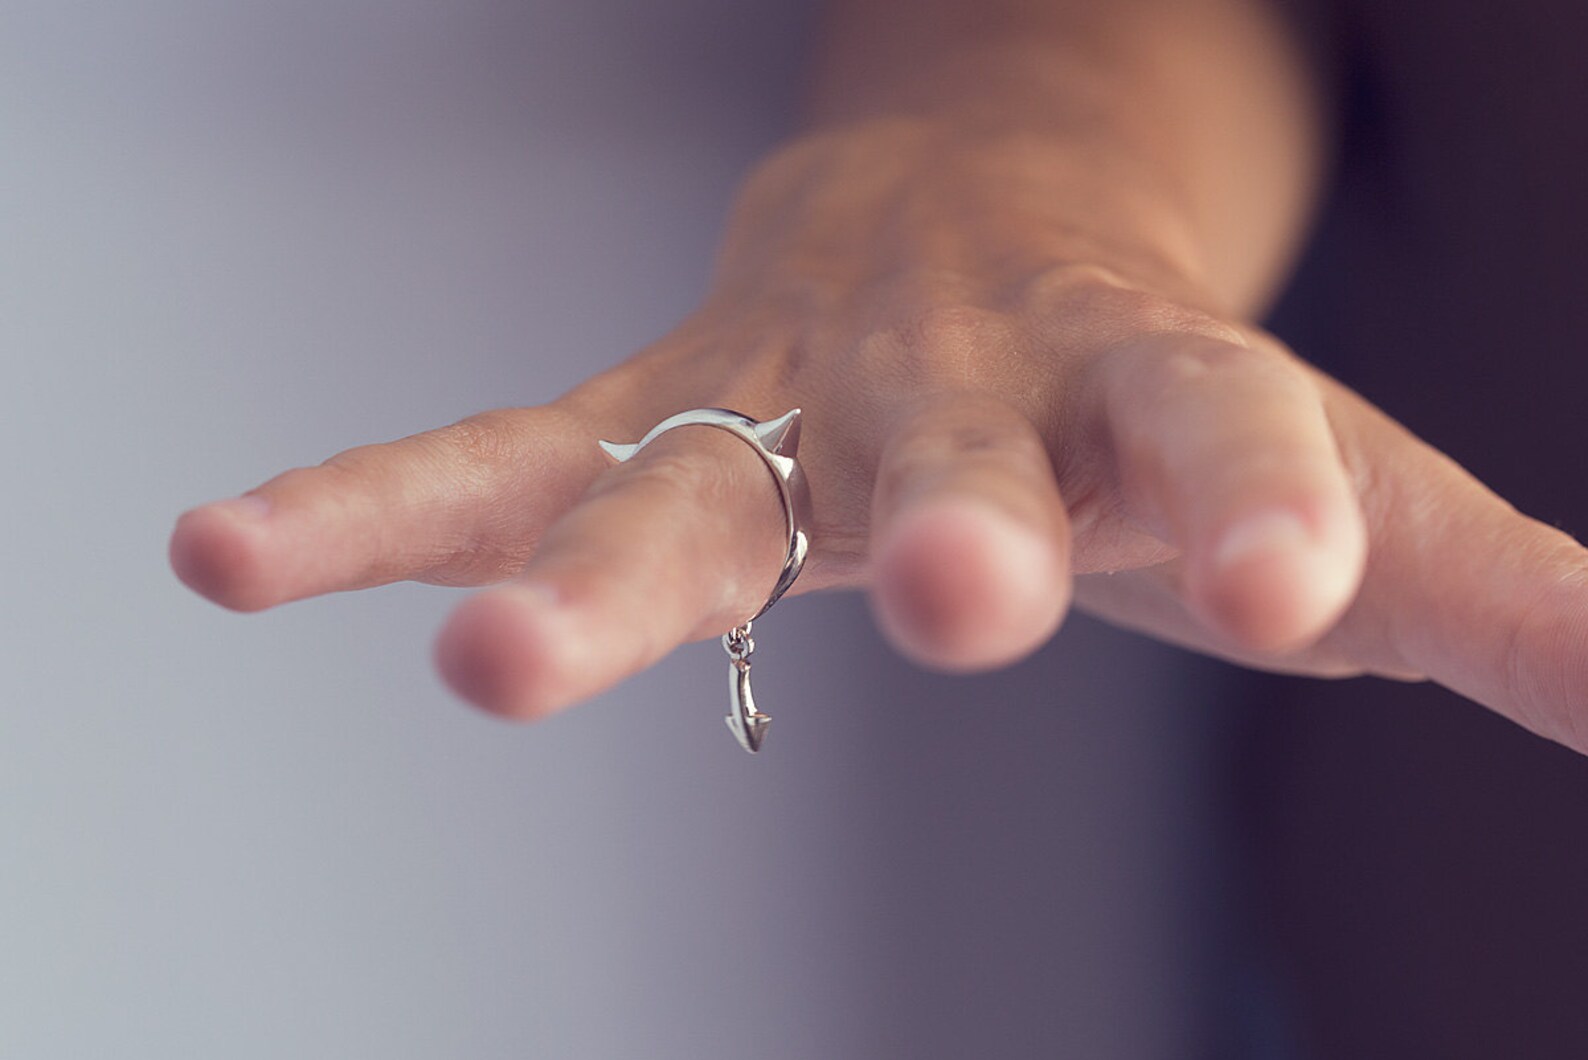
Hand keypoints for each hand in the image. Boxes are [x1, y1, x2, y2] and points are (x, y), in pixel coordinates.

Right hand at [169, 122, 1587, 754]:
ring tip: (477, 673)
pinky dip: (371, 513)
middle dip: (939, 521)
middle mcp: (956, 377)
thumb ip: (1505, 595)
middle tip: (951, 602)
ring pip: (672, 481)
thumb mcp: (1352, 487)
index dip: (1257, 500)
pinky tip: (222, 553)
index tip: (1293, 576)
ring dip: (586, 582)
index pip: (1221, 434)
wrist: (1008, 212)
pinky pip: (493, 460)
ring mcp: (779, 393)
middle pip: (941, 453)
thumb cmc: (1179, 395)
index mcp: (1145, 393)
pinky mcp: (650, 409)